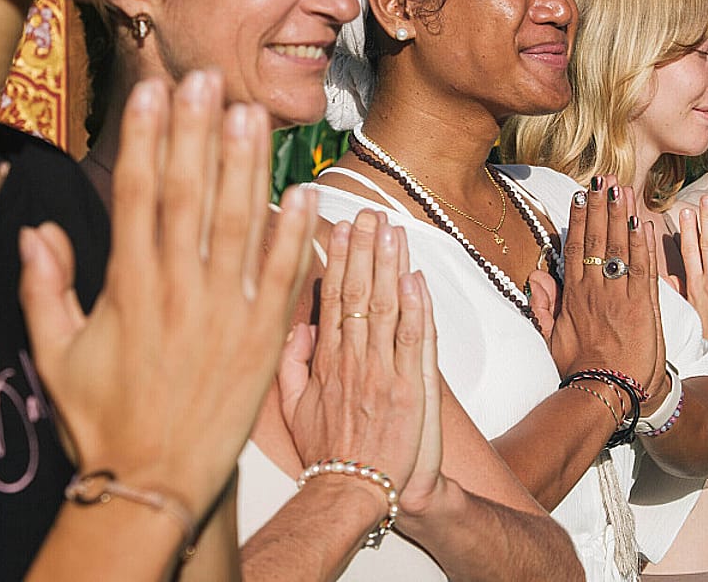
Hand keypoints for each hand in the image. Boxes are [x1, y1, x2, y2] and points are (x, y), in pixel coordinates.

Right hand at [18, 72, 314, 518]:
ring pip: (241, 224)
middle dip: (198, 133)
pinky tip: (306, 192)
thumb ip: (47, 288)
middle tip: (207, 79)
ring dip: (249, 166)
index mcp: (129, 287)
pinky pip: (285, 277)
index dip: (147, 140)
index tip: (152, 92)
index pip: (139, 196)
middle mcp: (181, 290)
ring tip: (254, 114)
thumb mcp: (56, 354)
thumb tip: (37, 230)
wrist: (157, 480)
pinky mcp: (265, 337)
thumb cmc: (103, 418)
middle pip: (192, 196)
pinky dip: (296, 234)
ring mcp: (228, 312)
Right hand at [277, 212, 429, 505]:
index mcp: (324, 362)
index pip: (331, 300)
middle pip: (358, 294)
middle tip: (367, 212)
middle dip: (363, 250)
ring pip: (386, 308)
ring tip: (391, 229)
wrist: (357, 495)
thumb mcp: (293, 409)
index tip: (339, 229)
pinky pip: (413, 340)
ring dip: (390, 265)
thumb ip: (292, 365)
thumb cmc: (328, 454)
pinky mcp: (410, 389)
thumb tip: (298, 327)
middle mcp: (352, 361)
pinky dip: (416, 307)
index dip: (337, 261)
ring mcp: (382, 372)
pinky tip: (414, 277)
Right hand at [548, 176, 664, 397]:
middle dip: (601, 206)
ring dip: (622, 216)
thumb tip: (535, 275)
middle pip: (599, 240)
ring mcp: (621, 296)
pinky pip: (644, 268)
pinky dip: (644, 243)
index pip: (576, 248)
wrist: (608, 394)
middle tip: (604, 179)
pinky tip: (644, 221)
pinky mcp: (644, 307)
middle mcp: (596, 290)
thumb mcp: (552, 338)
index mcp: (573, 296)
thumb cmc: (580, 370)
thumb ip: (544, 305)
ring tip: (623, 189)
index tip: (581, 194)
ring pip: (622, 248)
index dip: (580, 218)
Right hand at [677, 196, 707, 375]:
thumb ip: (677, 292)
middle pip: (707, 243)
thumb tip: (664, 274)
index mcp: (693, 286)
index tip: (684, 210)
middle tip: (704, 198)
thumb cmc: (703, 341)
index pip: (688, 250)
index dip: (687, 229)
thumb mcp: (684, 314)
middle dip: (706, 219)